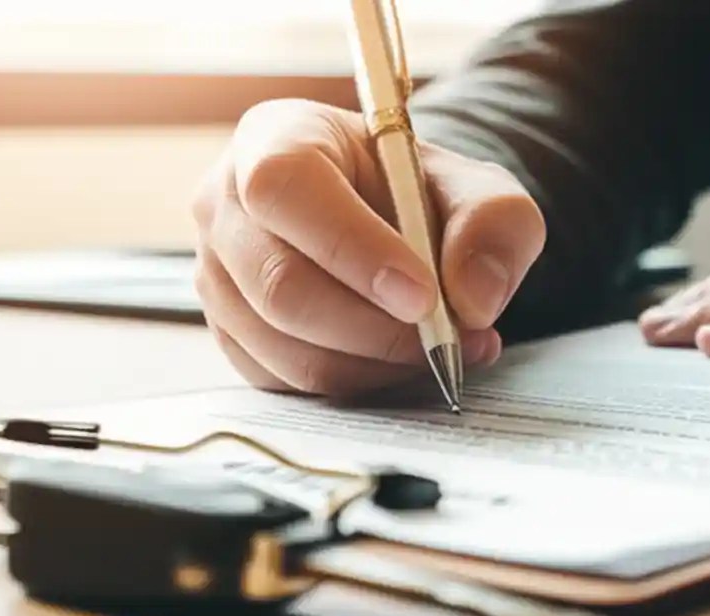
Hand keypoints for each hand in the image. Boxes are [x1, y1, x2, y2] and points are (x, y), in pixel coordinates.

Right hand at [192, 100, 544, 396]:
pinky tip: (401, 362)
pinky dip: (354, 383)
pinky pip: (284, 380)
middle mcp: (225, 205)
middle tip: (446, 338)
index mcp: (274, 138)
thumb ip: (492, 224)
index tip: (422, 294)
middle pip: (280, 285)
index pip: (285, 188)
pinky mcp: (229, 333)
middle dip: (374, 328)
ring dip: (374, 363)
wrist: (390, 221)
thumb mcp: (478, 187)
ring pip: (284, 346)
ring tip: (441, 349)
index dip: (351, 247)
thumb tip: (474, 299)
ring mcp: (217, 275)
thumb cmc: (418, 193)